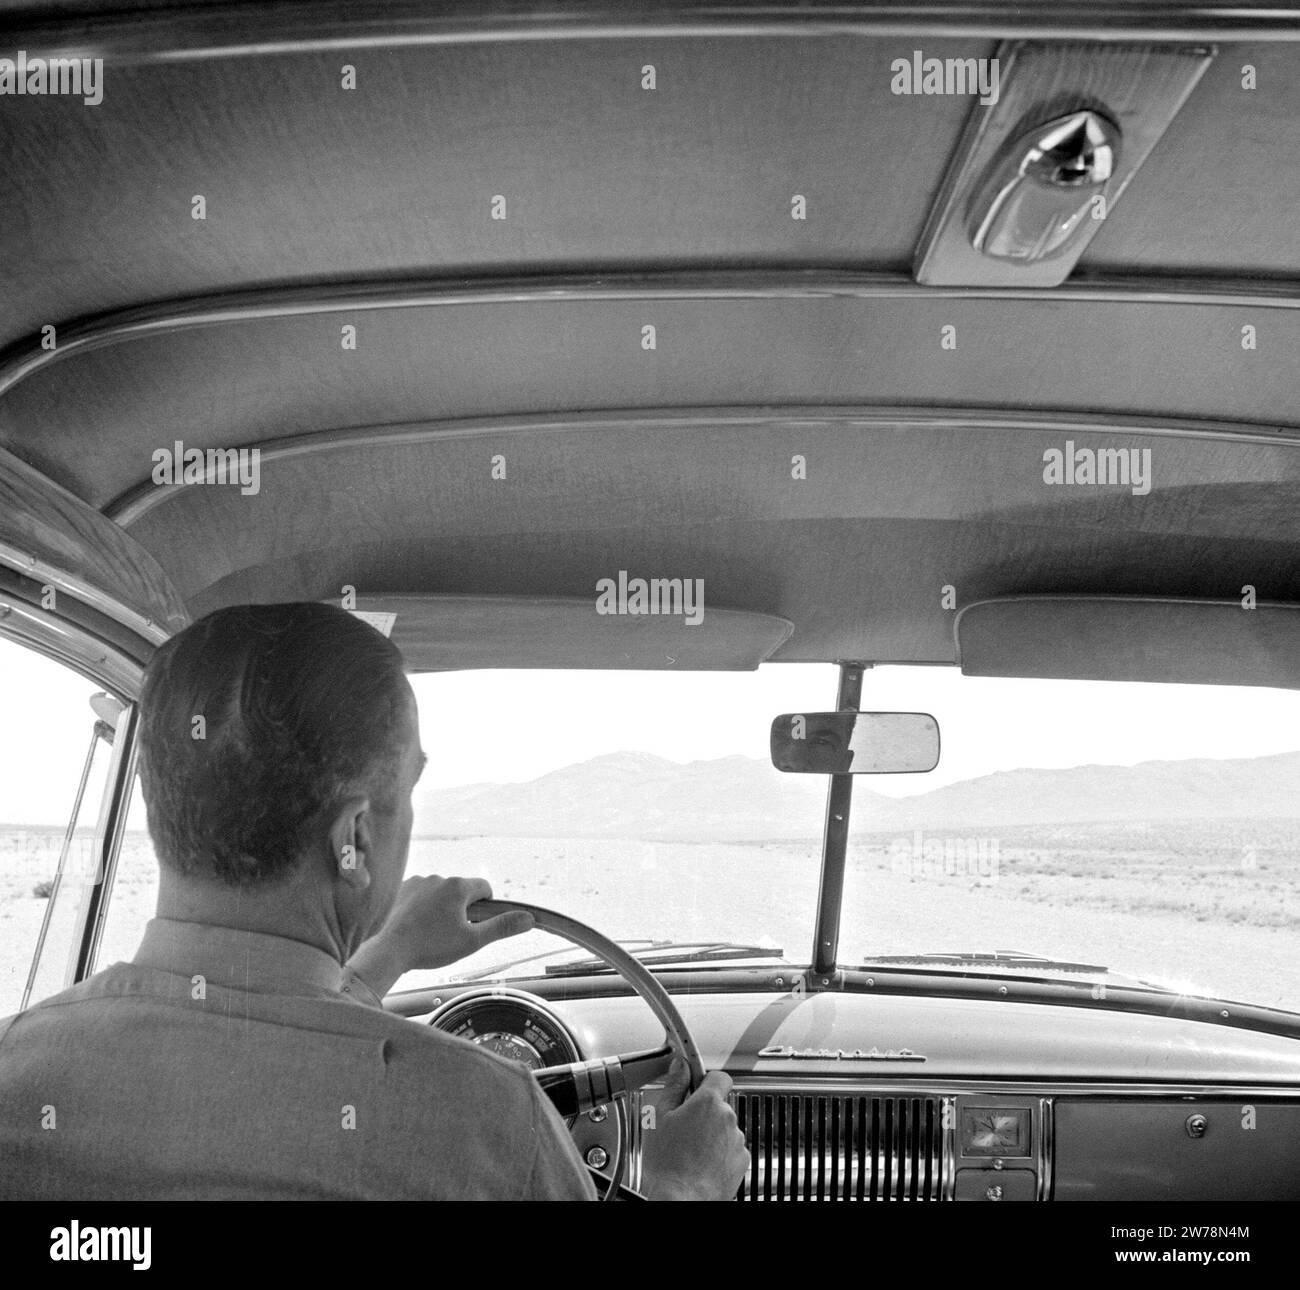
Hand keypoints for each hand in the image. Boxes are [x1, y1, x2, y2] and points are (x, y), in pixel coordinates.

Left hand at [347, 876, 532, 995]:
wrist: (389, 949)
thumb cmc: (432, 946)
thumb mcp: (472, 941)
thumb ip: (501, 927)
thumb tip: (530, 918)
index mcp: (458, 887)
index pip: (484, 887)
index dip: (485, 906)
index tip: (475, 924)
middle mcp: (439, 877)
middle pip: (461, 890)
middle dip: (462, 909)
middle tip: (452, 934)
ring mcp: (418, 881)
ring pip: (440, 892)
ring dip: (441, 907)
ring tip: (431, 932)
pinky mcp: (401, 888)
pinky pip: (420, 894)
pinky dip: (422, 906)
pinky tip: (415, 925)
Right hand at [639, 1058, 749, 1200]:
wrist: (681, 1200)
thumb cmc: (668, 1164)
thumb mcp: (659, 1117)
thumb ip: (674, 1086)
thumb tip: (680, 1066)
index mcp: (708, 1102)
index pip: (718, 1076)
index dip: (705, 1080)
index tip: (695, 1085)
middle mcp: (728, 1118)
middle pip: (719, 1104)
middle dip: (704, 1112)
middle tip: (683, 1126)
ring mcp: (737, 1141)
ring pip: (725, 1128)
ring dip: (712, 1133)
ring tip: (690, 1150)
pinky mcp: (742, 1161)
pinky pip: (731, 1148)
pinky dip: (720, 1153)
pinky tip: (701, 1163)